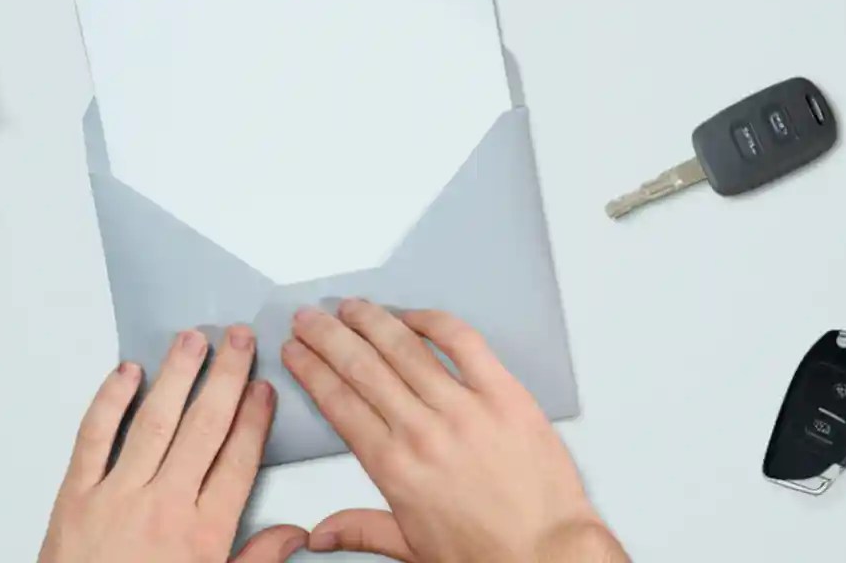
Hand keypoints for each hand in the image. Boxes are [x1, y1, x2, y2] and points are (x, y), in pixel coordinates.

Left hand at [39, 326, 307, 562]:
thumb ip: (256, 561)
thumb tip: (295, 534)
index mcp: (203, 534)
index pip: (239, 459)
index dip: (254, 418)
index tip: (264, 386)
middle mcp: (164, 507)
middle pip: (204, 428)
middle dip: (226, 377)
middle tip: (239, 339)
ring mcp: (117, 497)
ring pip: (155, 422)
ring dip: (177, 375)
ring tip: (192, 339)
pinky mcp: (76, 497)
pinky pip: (93, 438)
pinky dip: (109, 401)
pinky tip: (126, 373)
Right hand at [283, 300, 627, 562]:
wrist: (548, 555)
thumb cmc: (488, 555)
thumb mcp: (413, 549)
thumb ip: (363, 529)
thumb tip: (322, 533)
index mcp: (394, 467)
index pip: (338, 401)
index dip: (311, 370)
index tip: (297, 352)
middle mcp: (422, 431)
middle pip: (360, 366)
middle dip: (326, 336)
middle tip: (309, 319)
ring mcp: (464, 408)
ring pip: (404, 348)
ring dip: (370, 321)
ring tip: (351, 307)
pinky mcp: (504, 394)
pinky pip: (463, 342)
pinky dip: (434, 322)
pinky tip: (414, 314)